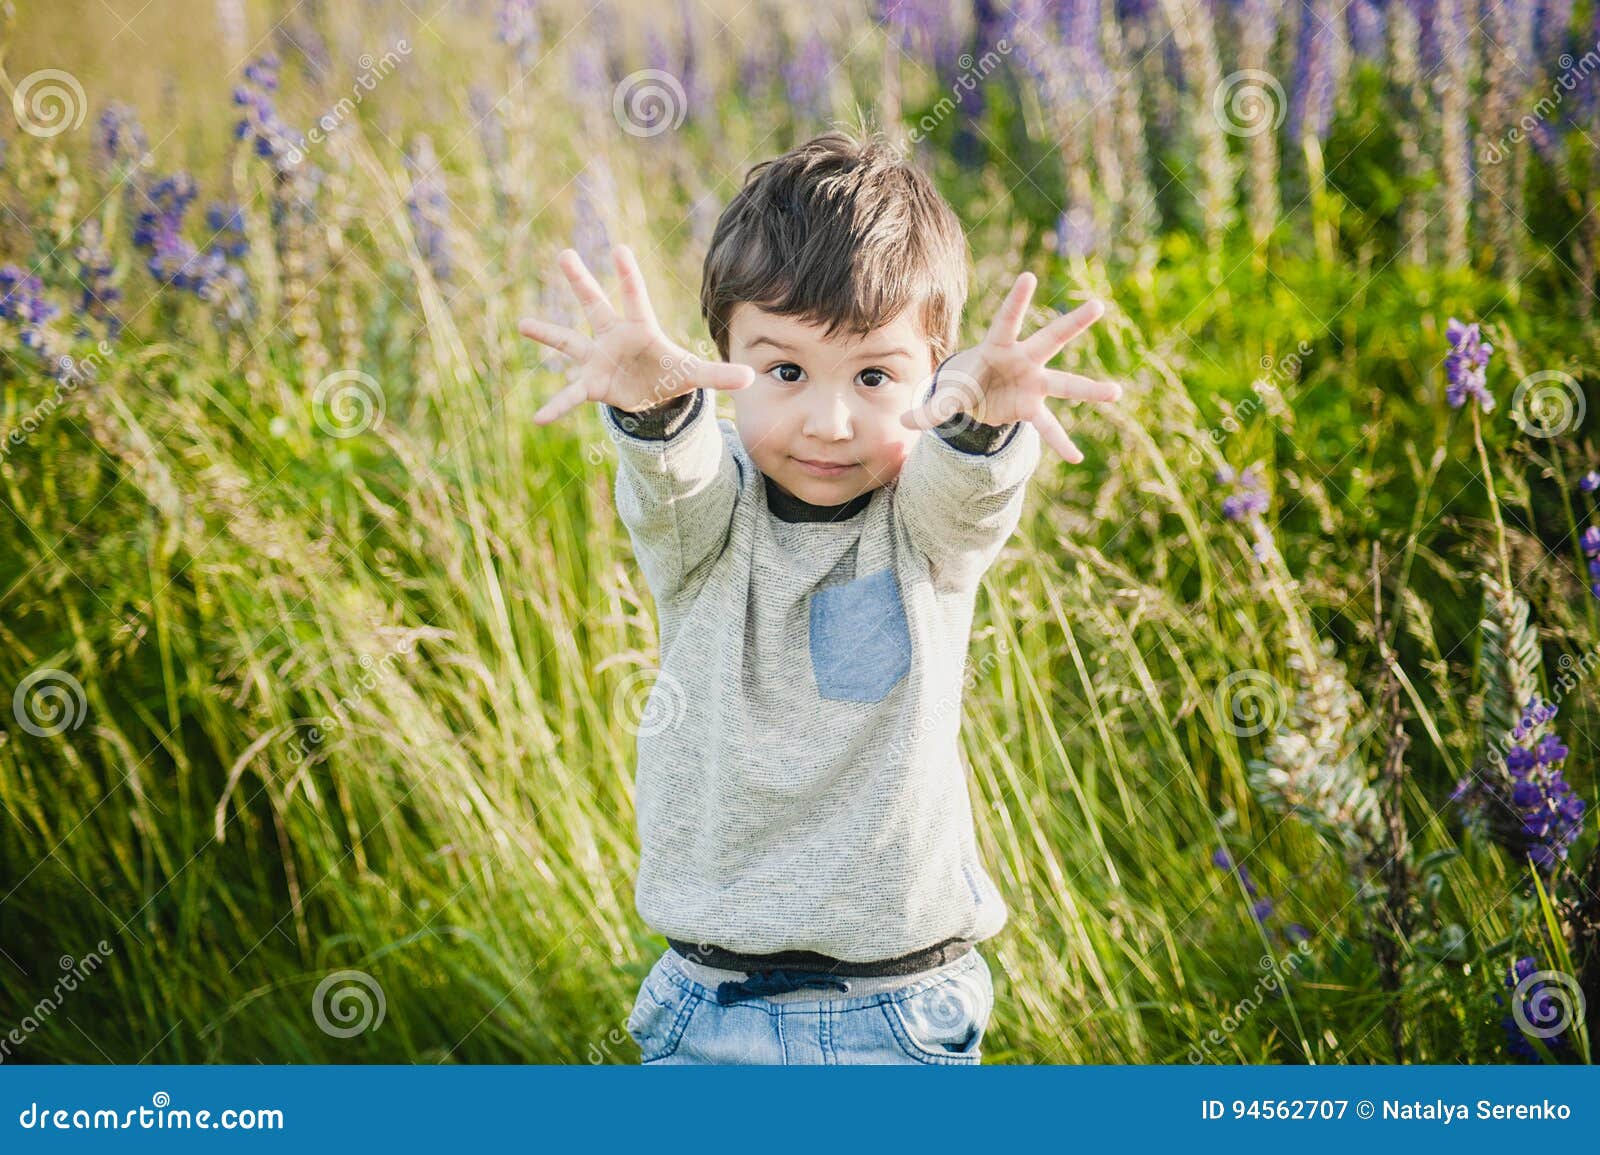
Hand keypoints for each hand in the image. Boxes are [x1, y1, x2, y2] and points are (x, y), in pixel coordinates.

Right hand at [518, 245, 753, 424]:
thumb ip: (719, 375)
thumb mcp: (694, 375)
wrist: (651, 393)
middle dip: (581, 281)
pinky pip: (570, 394)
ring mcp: (598, 358)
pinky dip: (556, 406)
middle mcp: (614, 337)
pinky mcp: (592, 383)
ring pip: (569, 341)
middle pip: (595, 305)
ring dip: (547, 332)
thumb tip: (751, 379)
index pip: (635, 298)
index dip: (629, 276)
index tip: (620, 250)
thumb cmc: (670, 373)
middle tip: (565, 253)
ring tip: (522, 322)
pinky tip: (538, 418)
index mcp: (641, 329)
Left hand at [899, 271, 1120, 463]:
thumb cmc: (962, 383)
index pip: (1007, 321)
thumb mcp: (945, 396)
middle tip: (1098, 306)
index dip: (1016, 301)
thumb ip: (929, 410)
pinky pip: (1049, 426)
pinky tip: (1076, 458)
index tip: (1028, 276)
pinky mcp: (1032, 407)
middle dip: (1073, 323)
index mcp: (997, 347)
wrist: (975, 397)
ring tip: (1117, 392)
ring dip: (1089, 389)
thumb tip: (905, 421)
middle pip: (1050, 339)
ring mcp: (1033, 383)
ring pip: (1064, 384)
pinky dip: (1060, 442)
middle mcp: (1022, 360)